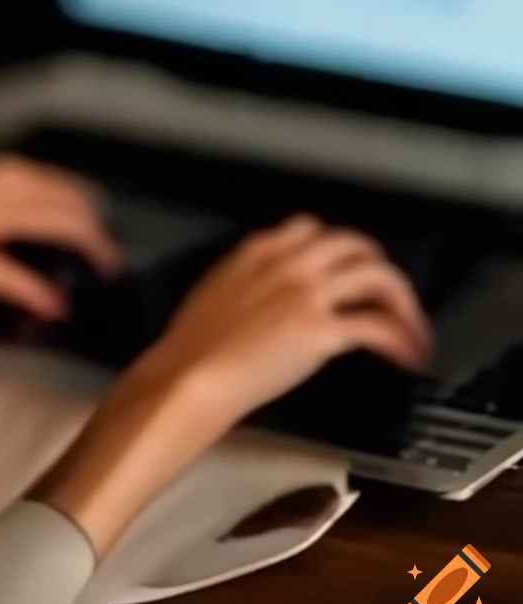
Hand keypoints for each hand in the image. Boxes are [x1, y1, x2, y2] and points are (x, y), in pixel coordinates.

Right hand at [140, 214, 431, 418]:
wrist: (191, 376)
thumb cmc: (193, 345)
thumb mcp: (217, 291)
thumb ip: (251, 280)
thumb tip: (274, 293)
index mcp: (259, 250)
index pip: (311, 228)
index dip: (336, 248)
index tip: (344, 268)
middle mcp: (290, 262)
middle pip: (356, 244)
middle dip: (379, 268)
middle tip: (389, 296)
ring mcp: (309, 293)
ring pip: (379, 277)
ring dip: (404, 303)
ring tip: (412, 328)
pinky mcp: (323, 329)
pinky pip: (379, 327)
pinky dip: (402, 340)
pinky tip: (408, 357)